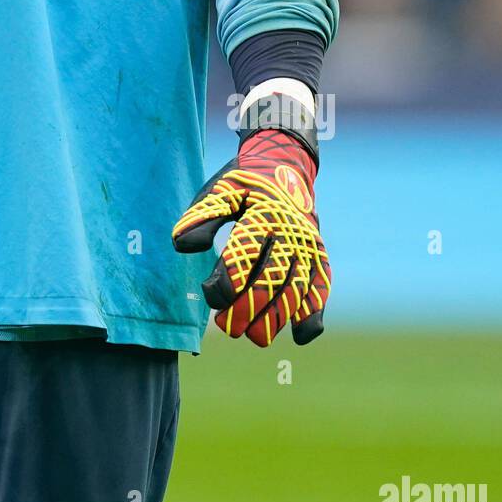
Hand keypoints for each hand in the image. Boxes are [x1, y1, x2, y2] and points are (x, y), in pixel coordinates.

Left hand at [172, 128, 329, 346]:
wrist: (287, 163)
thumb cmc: (247, 182)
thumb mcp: (221, 189)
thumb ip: (202, 216)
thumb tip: (181, 246)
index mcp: (264, 212)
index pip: (245, 252)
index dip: (228, 279)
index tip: (212, 295)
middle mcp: (291, 231)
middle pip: (272, 278)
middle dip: (249, 307)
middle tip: (227, 327)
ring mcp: (308, 246)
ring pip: (296, 290)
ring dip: (277, 318)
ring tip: (254, 337)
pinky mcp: (319, 257)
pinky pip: (320, 289)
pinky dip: (313, 314)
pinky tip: (300, 336)